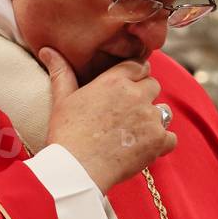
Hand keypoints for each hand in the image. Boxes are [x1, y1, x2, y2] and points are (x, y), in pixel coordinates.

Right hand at [38, 46, 176, 191]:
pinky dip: (160, 144)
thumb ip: (61, 71)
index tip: (127, 86)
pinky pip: (170, 137)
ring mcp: (150, 118)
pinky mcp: (158, 141)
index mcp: (115, 81)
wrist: (76, 169)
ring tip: (133, 133)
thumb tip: (47, 49)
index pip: (139, 65)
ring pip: (163, 111)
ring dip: (153, 119)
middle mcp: (136, 95)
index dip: (135, 75)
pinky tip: (142, 149)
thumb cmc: (66, 133)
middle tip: (126, 113)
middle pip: (153, 85)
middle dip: (144, 95)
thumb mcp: (61, 99)